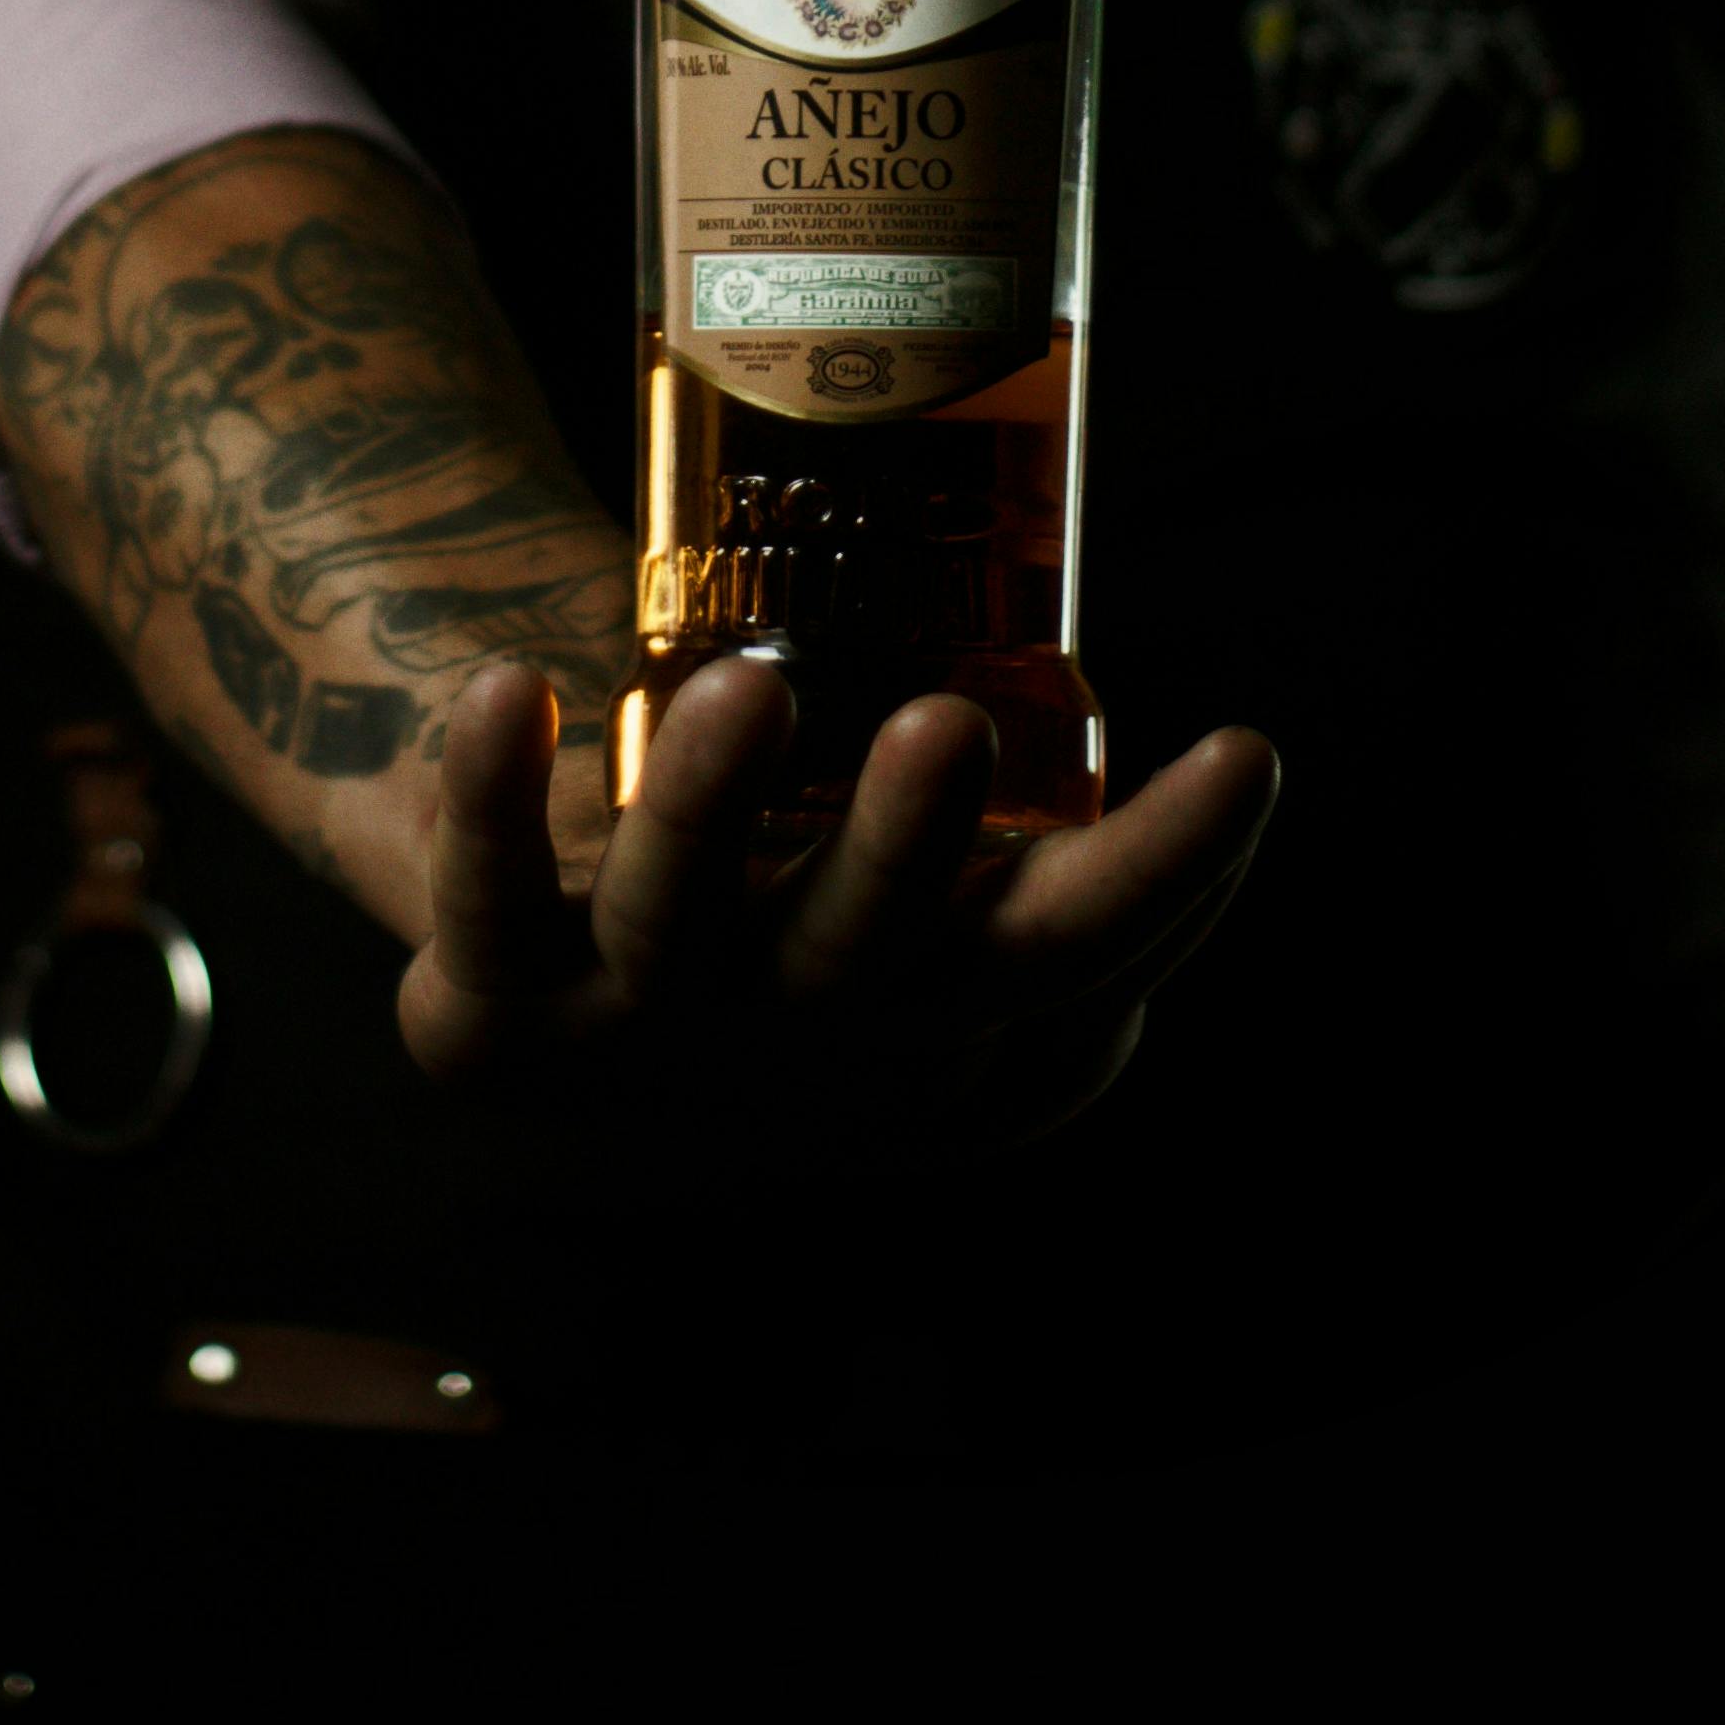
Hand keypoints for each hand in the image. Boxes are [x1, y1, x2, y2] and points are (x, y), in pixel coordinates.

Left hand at [395, 658, 1277, 1140]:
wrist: (524, 977)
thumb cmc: (768, 917)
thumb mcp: (920, 916)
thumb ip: (1038, 855)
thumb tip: (1199, 760)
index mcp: (925, 1014)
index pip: (1070, 960)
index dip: (1168, 879)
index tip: (1246, 751)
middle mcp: (795, 1035)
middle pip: (871, 955)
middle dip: (906, 849)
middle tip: (947, 729)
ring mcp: (633, 1025)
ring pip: (674, 919)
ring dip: (706, 809)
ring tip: (744, 695)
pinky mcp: (484, 1006)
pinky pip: (478, 892)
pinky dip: (484, 794)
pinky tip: (512, 689)